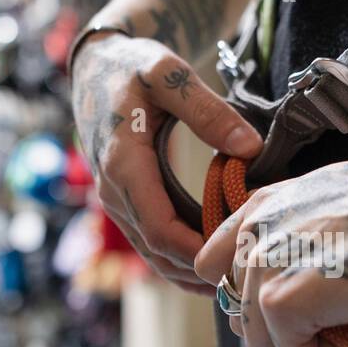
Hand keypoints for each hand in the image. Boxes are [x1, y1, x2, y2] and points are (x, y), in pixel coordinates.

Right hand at [70, 32, 261, 293]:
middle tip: (246, 278)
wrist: (98, 66)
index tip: (236, 259)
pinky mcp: (127, 201)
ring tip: (234, 280)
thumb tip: (249, 150)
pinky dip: (180, 258)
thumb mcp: (169, 74)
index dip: (197, 252)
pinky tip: (213, 261)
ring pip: (153, 253)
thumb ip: (209, 110)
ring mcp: (118, 200)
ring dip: (190, 272)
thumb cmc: (133, 66)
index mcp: (123, 165)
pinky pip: (152, 240)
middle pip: (158, 251)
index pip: (160, 229)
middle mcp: (115, 191)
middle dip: (200, 270)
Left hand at [194, 158, 347, 346]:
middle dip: (283, 319)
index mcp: (260, 205)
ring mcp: (262, 266)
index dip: (254, 291)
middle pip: (239, 311)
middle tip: (336, 303)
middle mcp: (252, 232)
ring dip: (305, 337)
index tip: (299, 292)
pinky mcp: (280, 302)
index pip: (216, 265)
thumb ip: (295, 226)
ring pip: (261, 339)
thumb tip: (294, 268)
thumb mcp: (330, 198)